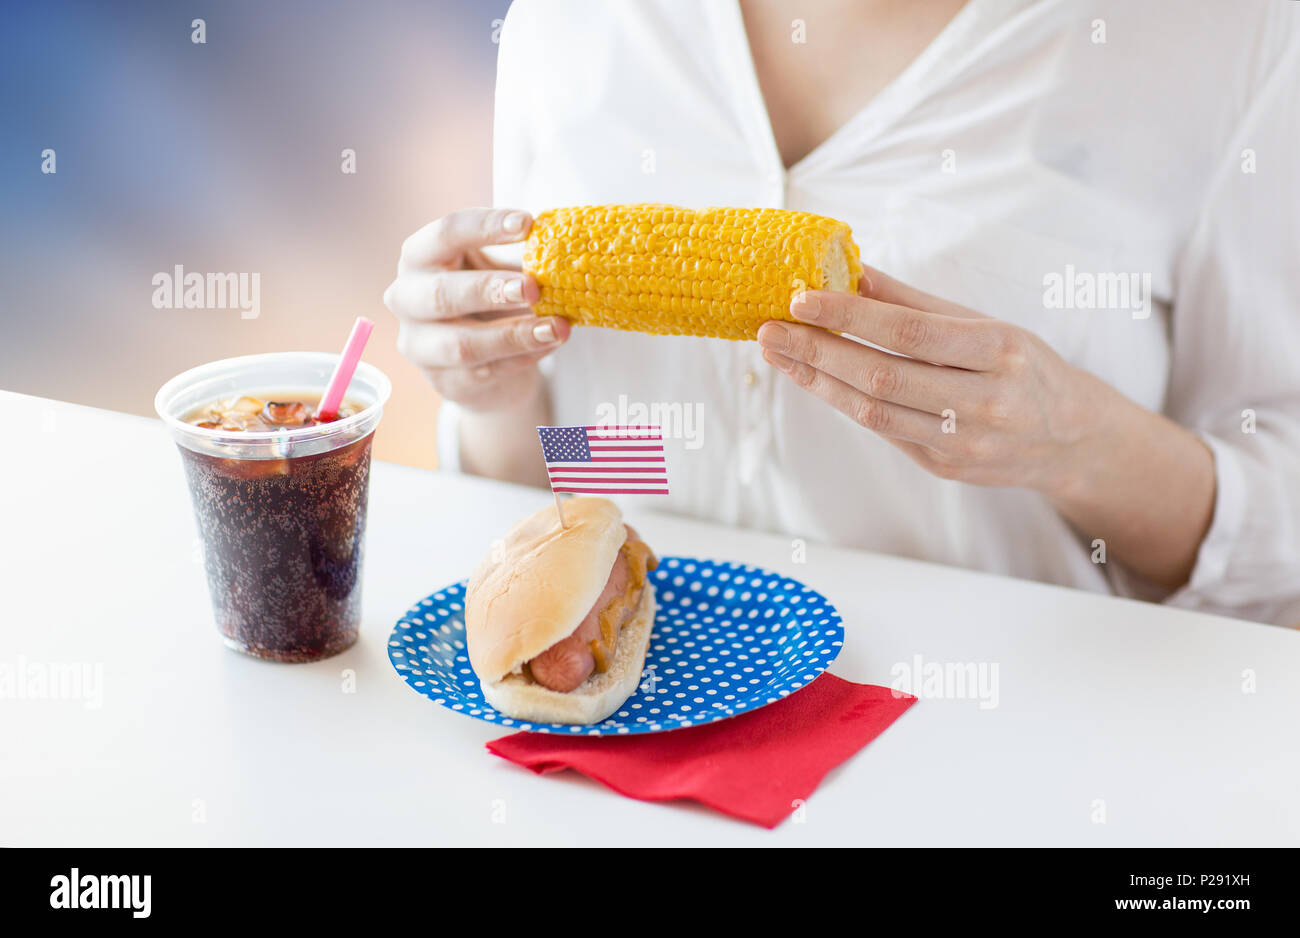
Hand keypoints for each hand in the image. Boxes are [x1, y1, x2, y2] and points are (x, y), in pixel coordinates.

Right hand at [383, 207, 570, 412]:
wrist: (483, 362)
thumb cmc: (488, 301)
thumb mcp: (496, 271)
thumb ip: (519, 260)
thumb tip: (562, 247)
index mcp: (419, 257)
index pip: (444, 234)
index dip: (484, 227)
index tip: (527, 224)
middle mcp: (407, 298)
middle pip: (441, 293)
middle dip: (489, 290)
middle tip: (533, 288)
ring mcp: (420, 345)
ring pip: (464, 344)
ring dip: (515, 335)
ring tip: (557, 327)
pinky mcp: (444, 382)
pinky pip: (486, 371)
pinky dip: (524, 358)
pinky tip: (550, 344)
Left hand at [756, 267, 1105, 495]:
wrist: (1072, 438)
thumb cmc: (1023, 367)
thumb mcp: (985, 323)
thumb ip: (914, 302)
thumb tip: (850, 271)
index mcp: (1000, 352)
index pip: (910, 332)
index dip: (850, 316)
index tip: (801, 299)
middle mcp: (984, 402)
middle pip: (882, 378)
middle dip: (817, 352)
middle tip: (769, 330)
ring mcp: (964, 443)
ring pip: (874, 413)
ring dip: (818, 381)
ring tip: (779, 353)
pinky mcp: (945, 468)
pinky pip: (883, 432)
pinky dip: (843, 402)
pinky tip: (815, 378)